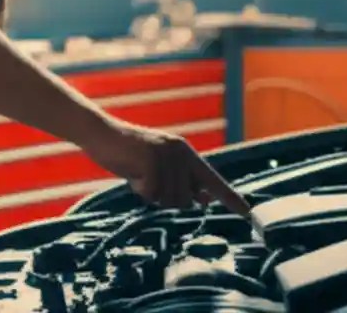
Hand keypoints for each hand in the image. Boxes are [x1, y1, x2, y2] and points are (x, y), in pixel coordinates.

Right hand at [91, 124, 250, 216]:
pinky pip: (151, 193)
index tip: (248, 212)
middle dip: (165, 200)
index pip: (212, 179)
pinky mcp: (150, 158)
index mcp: (185, 153)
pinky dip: (139, 190)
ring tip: (139, 175)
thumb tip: (203, 199)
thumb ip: (179, 181)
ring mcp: (165, 154)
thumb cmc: (126, 154)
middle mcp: (180, 151)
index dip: (230, 197)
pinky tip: (132, 175)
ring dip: (151, 195)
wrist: (98, 132)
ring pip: (169, 199)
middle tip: (147, 183)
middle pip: (184, 200)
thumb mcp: (156, 169)